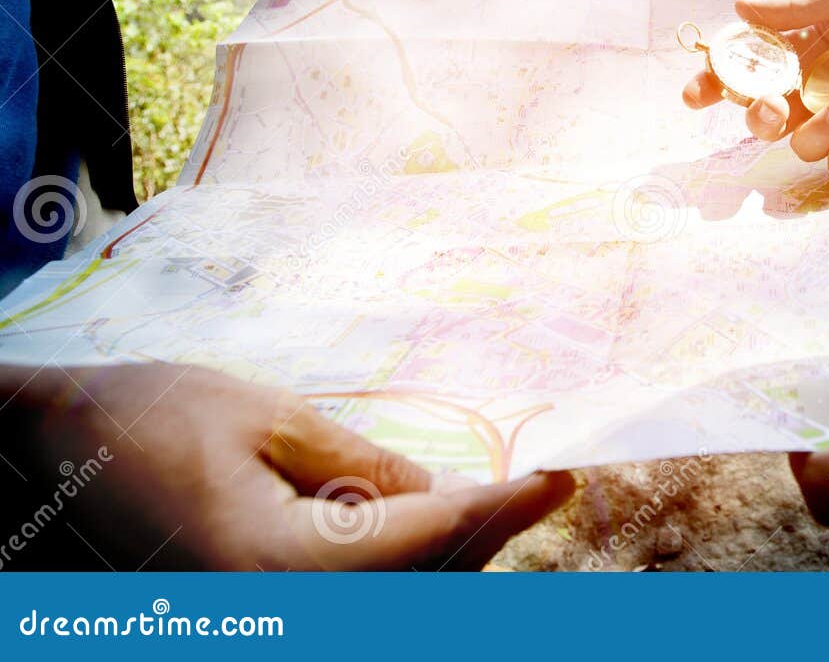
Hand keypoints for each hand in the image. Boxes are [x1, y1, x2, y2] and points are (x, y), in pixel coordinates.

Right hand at [0, 363, 574, 569]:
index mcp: (272, 566)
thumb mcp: (263, 416)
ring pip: (391, 605)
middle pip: (417, 591)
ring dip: (448, 559)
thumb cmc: (141, 419)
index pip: (423, 541)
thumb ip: (360, 466)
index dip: (500, 510)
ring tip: (492, 500)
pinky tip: (421, 524)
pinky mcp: (249, 618)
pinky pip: (348, 604)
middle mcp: (270, 620)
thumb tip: (441, 497)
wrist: (40, 458)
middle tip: (538, 486)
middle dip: (484, 542)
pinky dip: (400, 570)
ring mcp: (258, 627)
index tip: (560, 477)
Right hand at [681, 0, 828, 177]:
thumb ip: (793, 9)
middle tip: (776, 106)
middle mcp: (813, 85)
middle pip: (761, 116)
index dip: (715, 84)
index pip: (745, 71)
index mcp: (800, 49)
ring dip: (814, 132)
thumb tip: (739, 8)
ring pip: (799, 144)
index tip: (696, 95)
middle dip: (759, 117)